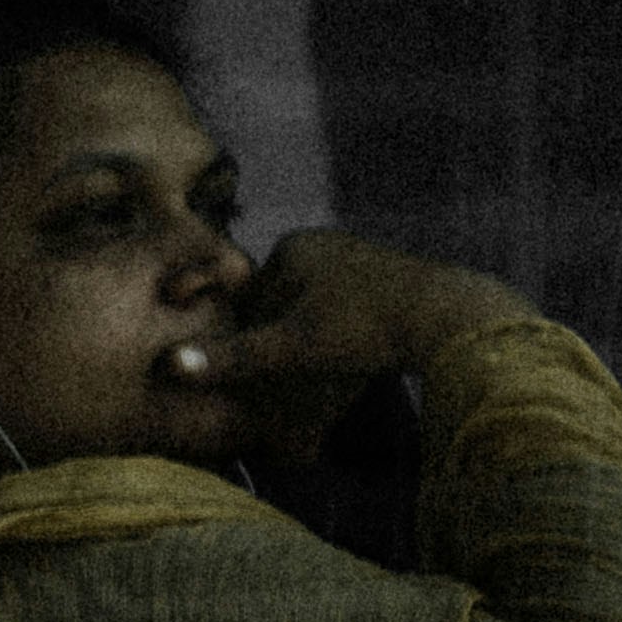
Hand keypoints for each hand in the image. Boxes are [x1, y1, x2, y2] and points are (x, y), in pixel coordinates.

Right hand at [200, 227, 530, 415]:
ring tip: (324, 375)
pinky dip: (341, 336)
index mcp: (294, 246)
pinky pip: (345, 311)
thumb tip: (168, 369)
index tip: (264, 372)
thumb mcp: (292, 347)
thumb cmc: (366, 328)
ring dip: (311, 343)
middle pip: (279, 305)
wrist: (452, 319)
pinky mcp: (389, 278)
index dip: (247, 339)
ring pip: (312, 310)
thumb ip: (233, 357)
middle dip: (280, 341)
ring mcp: (360, 257)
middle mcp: (326, 242)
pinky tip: (355, 361)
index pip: (247, 298)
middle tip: (293, 380)